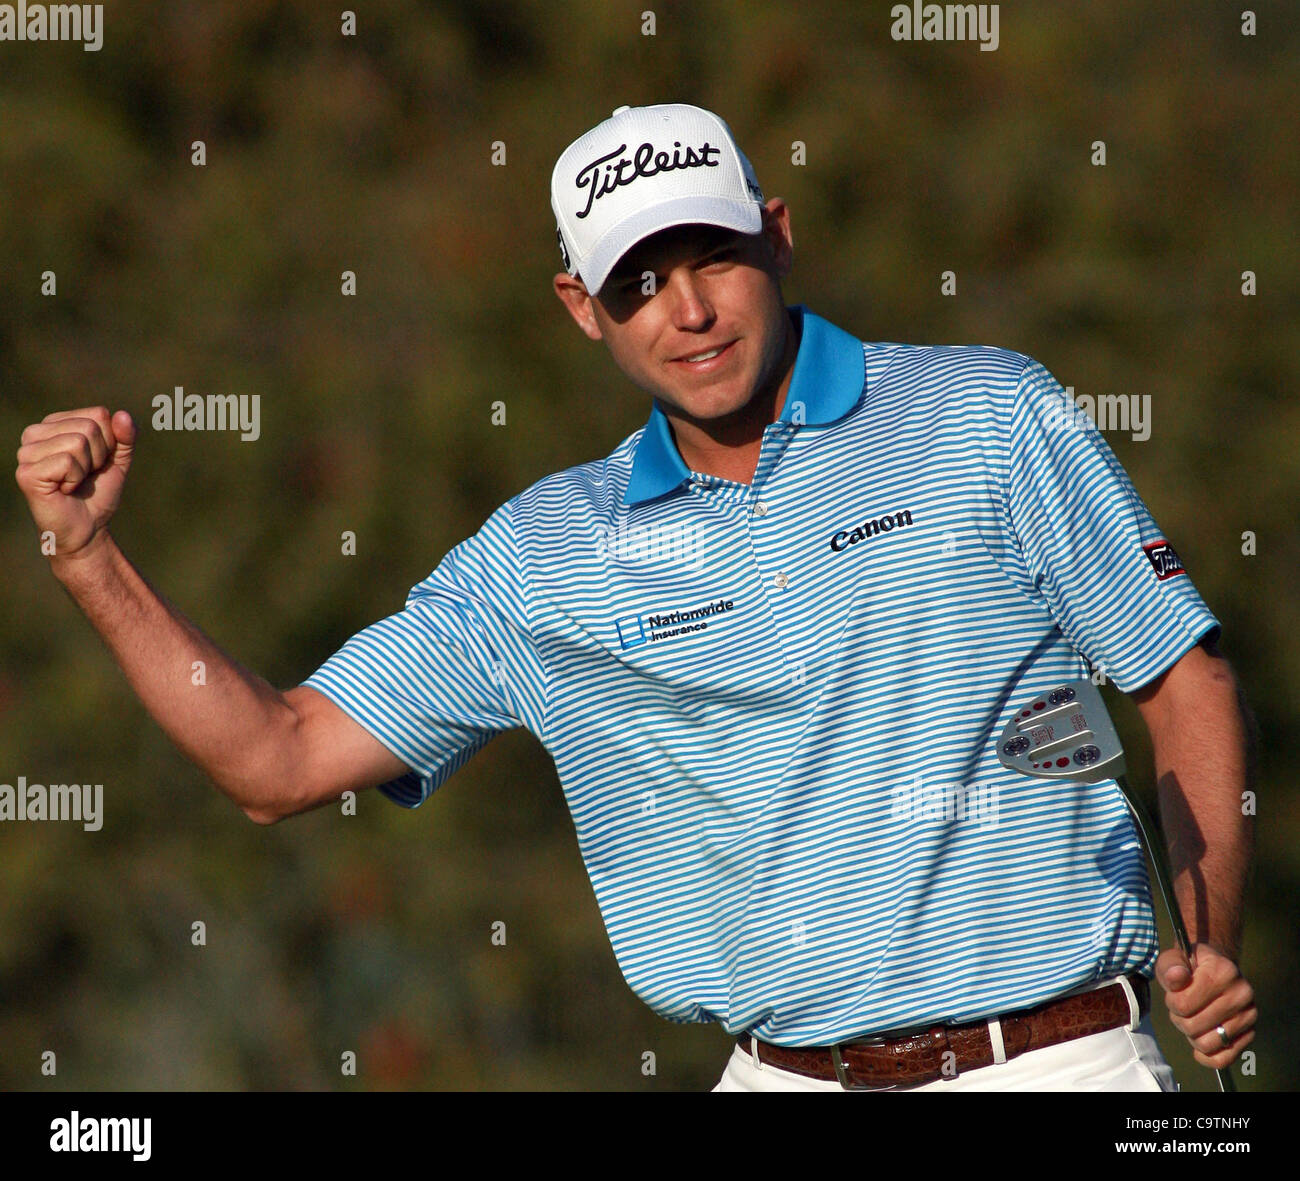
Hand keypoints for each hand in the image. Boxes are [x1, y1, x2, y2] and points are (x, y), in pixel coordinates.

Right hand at [15, 407, 135, 559]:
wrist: (88, 529)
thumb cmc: (97, 493)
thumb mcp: (117, 460)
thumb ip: (125, 436)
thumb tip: (122, 414)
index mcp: (54, 424)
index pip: (98, 414)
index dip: (109, 443)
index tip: (95, 463)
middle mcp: (35, 433)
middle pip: (90, 426)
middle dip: (99, 456)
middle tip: (85, 476)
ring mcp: (26, 452)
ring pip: (78, 442)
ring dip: (86, 469)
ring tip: (73, 483)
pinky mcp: (26, 472)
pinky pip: (67, 461)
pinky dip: (75, 479)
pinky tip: (64, 490)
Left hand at [1155, 943, 1255, 1069]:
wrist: (1214, 967)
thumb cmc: (1189, 965)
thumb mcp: (1173, 957)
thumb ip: (1171, 966)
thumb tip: (1176, 977)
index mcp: (1224, 972)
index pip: (1183, 1004)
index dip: (1172, 1001)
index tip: (1176, 991)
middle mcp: (1242, 995)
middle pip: (1193, 1027)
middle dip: (1180, 1018)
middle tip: (1183, 1006)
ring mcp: (1248, 1016)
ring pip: (1206, 1044)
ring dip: (1192, 1035)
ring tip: (1193, 1017)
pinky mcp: (1249, 1034)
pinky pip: (1223, 1059)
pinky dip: (1207, 1056)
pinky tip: (1199, 1041)